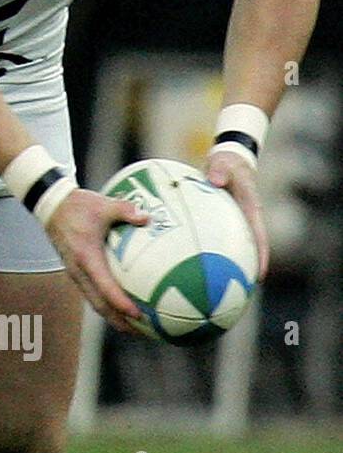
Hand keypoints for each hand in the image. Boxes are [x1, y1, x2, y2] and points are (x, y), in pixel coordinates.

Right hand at [45, 188, 148, 333]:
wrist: (50, 206)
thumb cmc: (76, 206)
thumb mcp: (102, 205)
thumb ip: (125, 210)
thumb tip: (147, 218)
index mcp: (86, 258)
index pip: (105, 287)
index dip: (121, 303)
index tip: (138, 315)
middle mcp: (79, 271)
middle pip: (99, 305)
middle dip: (120, 322)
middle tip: (143, 332)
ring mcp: (76, 273)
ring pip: (95, 303)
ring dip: (113, 317)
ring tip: (134, 327)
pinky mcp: (76, 271)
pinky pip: (92, 294)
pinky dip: (107, 304)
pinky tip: (121, 305)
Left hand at [206, 150, 268, 279]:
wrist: (228, 161)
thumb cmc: (228, 163)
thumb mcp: (224, 162)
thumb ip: (219, 169)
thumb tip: (214, 178)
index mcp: (251, 210)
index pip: (259, 237)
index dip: (260, 256)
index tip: (259, 274)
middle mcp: (244, 221)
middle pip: (247, 250)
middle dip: (245, 271)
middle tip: (238, 291)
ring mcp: (234, 224)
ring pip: (232, 249)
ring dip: (226, 266)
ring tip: (213, 288)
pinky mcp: (223, 223)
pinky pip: (215, 241)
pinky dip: (207, 252)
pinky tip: (191, 266)